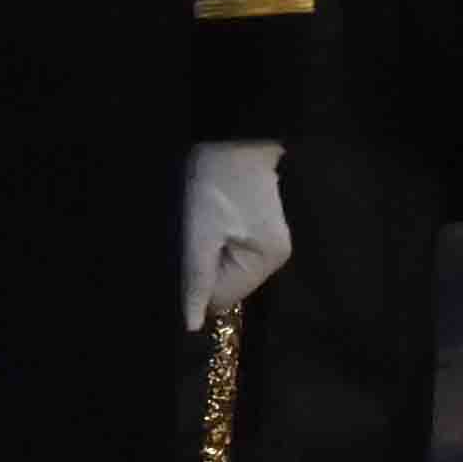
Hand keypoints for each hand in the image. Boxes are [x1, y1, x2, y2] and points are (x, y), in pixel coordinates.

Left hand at [183, 139, 291, 329]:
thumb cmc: (215, 183)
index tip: (186, 255)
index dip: (196, 285)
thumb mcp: (199, 233)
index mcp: (267, 260)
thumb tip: (192, 325)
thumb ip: (197, 280)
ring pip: (227, 273)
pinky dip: (216, 247)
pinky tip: (211, 224)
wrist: (231, 136)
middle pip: (227, 288)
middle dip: (204, 270)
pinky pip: (232, 256)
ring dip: (208, 258)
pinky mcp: (262, 231)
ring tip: (202, 226)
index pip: (222, 301)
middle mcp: (276, 258)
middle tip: (195, 237)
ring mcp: (271, 244)